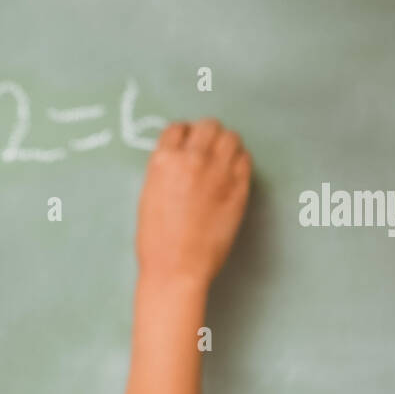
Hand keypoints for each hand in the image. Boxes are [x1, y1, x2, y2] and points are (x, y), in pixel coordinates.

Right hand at [135, 119, 250, 287]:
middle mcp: (192, 160)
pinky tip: (231, 175)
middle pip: (208, 126)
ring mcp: (219, 172)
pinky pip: (245, 159)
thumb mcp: (149, 196)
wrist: (177, 267)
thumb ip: (165, 171)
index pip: (177, 128)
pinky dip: (239, 162)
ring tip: (222, 160)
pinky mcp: (239, 187)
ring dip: (226, 145)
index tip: (187, 143)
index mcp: (164, 161)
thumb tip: (179, 158)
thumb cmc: (157, 240)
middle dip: (206, 135)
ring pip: (231, 137)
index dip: (183, 135)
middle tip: (206, 149)